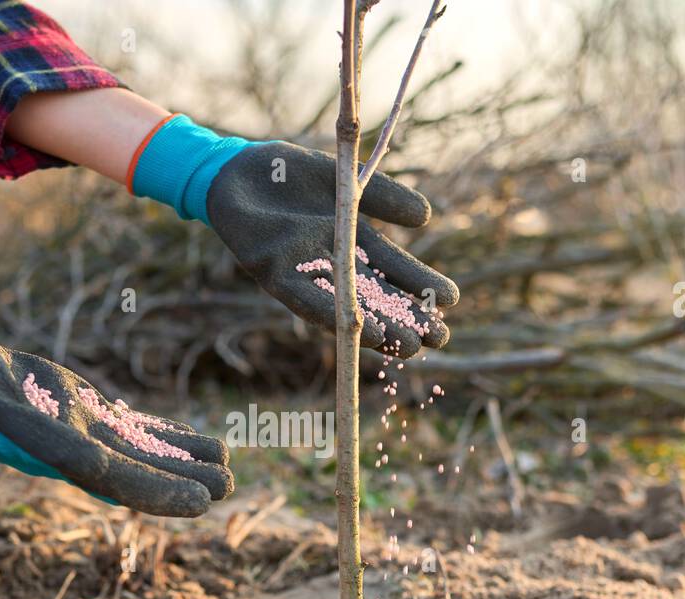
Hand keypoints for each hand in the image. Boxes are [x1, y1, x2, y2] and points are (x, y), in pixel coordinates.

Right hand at [0, 288, 232, 516]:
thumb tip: (89, 462)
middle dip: (182, 479)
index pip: (115, 480)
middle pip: (137, 470)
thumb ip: (38, 432)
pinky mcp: (82, 413)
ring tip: (228, 462)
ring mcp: (79, 432)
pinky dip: (164, 434)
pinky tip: (196, 438)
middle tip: (231, 486)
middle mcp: (72, 452)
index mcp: (54, 457)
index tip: (199, 501)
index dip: (159, 492)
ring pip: (141, 449)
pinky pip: (129, 428)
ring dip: (183, 458)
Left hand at [131, 116, 458, 357]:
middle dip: (407, 319)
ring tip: (407, 346)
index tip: (451, 302)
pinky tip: (357, 329)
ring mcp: (303, 271)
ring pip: (346, 306)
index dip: (421, 286)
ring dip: (377, 328)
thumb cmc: (287, 174)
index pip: (394, 269)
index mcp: (352, 241)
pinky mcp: (272, 272)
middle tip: (439, 339)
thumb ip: (382, 197)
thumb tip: (427, 217)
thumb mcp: (343, 179)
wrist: (233, 167)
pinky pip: (303, 298)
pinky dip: (331, 313)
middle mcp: (331, 262)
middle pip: (376, 297)